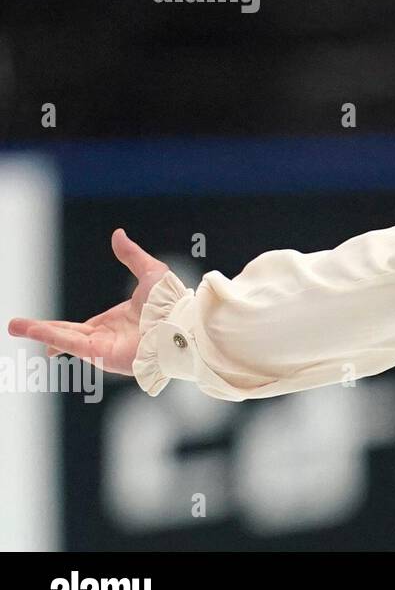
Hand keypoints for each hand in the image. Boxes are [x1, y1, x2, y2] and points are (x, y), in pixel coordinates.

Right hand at [7, 228, 169, 377]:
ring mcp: (105, 349)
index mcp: (117, 322)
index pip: (82, 328)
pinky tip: (36, 331)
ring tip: (15, 327)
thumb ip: (131, 255)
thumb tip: (118, 234)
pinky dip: (54, 338)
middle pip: (67, 335)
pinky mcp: (104, 355)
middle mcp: (109, 338)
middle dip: (41, 331)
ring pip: (66, 340)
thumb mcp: (149, 271)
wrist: (182, 321)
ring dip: (40, 333)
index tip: (42, 329)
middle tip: (14, 326)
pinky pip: (74, 345)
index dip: (59, 329)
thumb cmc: (172, 301)